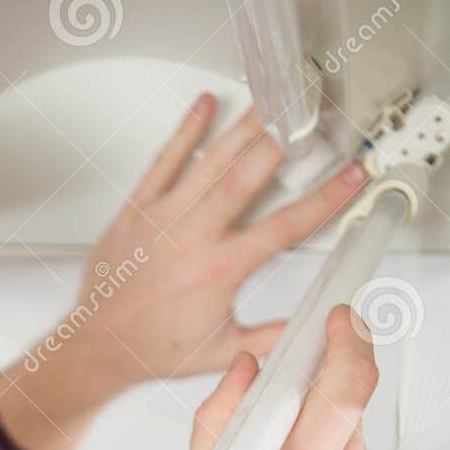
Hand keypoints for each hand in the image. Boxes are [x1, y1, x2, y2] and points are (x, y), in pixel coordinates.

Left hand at [73, 97, 368, 391]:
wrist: (98, 346)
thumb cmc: (152, 348)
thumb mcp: (221, 350)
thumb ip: (270, 335)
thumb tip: (309, 328)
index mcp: (219, 271)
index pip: (285, 227)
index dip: (325, 198)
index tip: (350, 174)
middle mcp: (191, 239)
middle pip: (247, 178)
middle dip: (283, 143)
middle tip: (311, 114)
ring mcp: (162, 219)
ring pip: (210, 162)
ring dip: (244, 127)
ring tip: (271, 99)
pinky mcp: (136, 210)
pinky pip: (163, 161)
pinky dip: (186, 130)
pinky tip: (205, 104)